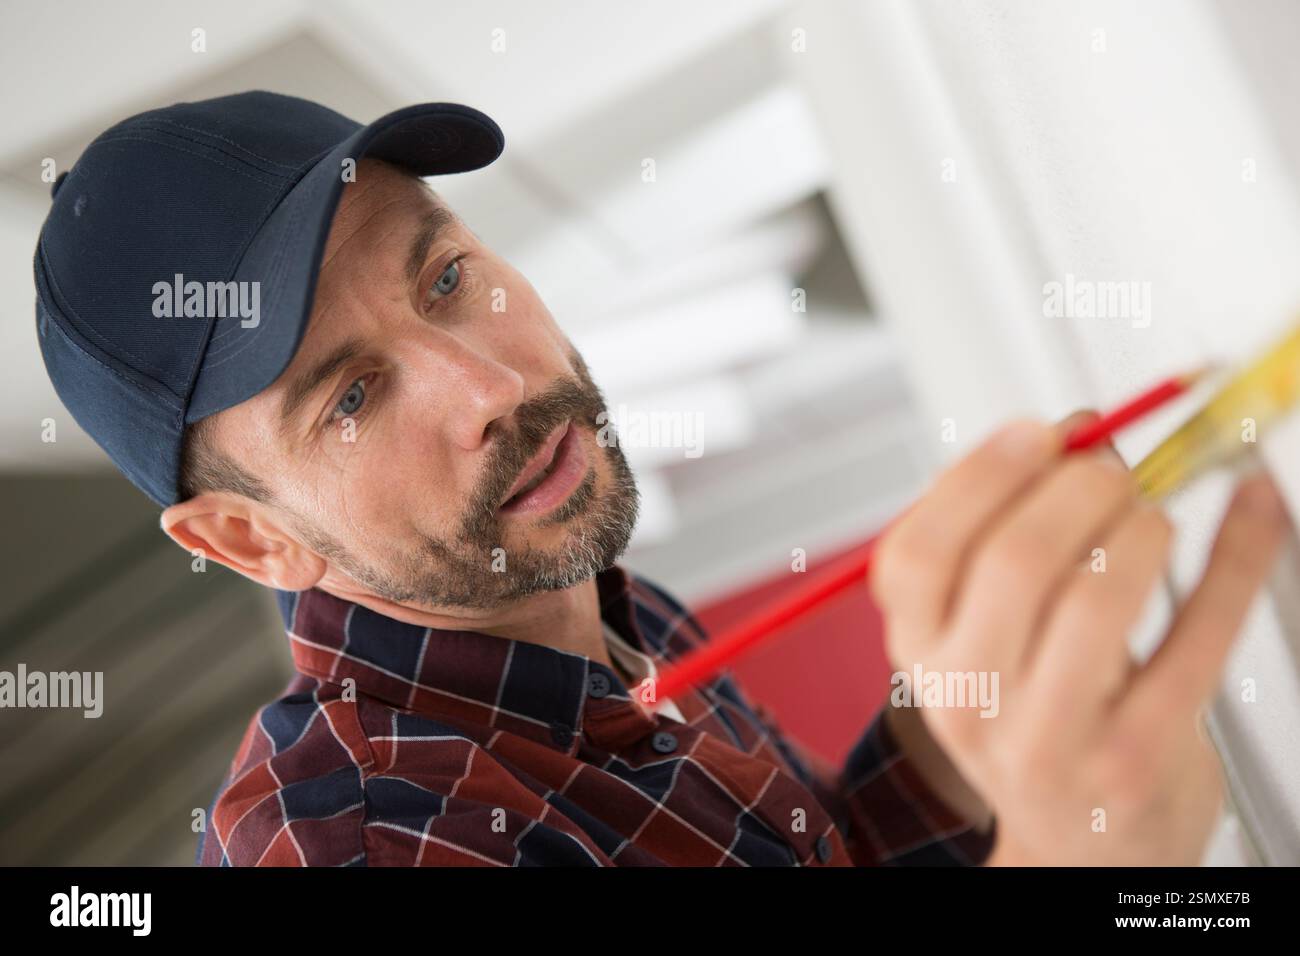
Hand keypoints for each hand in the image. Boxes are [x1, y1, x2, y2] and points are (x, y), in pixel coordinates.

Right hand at [870, 415, 1286, 864]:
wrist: (1079, 845)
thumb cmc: (1034, 715)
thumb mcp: (984, 641)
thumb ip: (1000, 542)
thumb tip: (1075, 435)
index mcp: (920, 655)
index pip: (920, 551)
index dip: (981, 475)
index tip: (1040, 431)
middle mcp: (968, 700)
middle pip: (1013, 560)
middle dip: (1078, 486)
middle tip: (1112, 470)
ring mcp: (1051, 739)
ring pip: (1098, 597)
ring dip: (1143, 523)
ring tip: (1152, 515)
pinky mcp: (1139, 761)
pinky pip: (1200, 637)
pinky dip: (1241, 553)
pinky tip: (1256, 506)